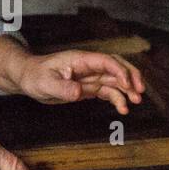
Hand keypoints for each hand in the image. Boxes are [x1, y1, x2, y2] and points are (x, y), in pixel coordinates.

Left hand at [13, 50, 144, 114]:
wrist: (28, 78)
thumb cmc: (35, 76)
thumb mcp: (45, 84)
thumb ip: (63, 88)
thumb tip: (80, 92)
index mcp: (81, 60)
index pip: (106, 61)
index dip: (119, 71)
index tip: (127, 85)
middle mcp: (89, 67)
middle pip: (117, 66)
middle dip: (131, 77)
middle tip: (140, 92)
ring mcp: (90, 77)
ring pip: (115, 80)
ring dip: (127, 90)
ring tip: (135, 103)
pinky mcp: (88, 88)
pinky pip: (108, 91)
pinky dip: (117, 98)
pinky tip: (123, 109)